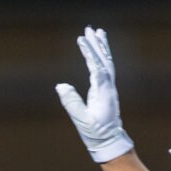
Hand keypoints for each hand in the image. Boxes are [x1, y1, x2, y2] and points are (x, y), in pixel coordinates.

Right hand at [55, 26, 133, 162]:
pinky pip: (105, 68)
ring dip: (101, 47)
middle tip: (89, 29)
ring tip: (97, 32)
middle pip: (104, 61)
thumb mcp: (82, 121)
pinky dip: (101, 56)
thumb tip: (61, 85)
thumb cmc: (96, 133)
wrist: (109, 141)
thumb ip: (72, 103)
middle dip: (96, 45)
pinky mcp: (106, 90)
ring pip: (107, 63)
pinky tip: (98, 50)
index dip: (90, 53)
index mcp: (104, 94)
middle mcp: (109, 88)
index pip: (97, 68)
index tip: (82, 40)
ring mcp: (109, 88)